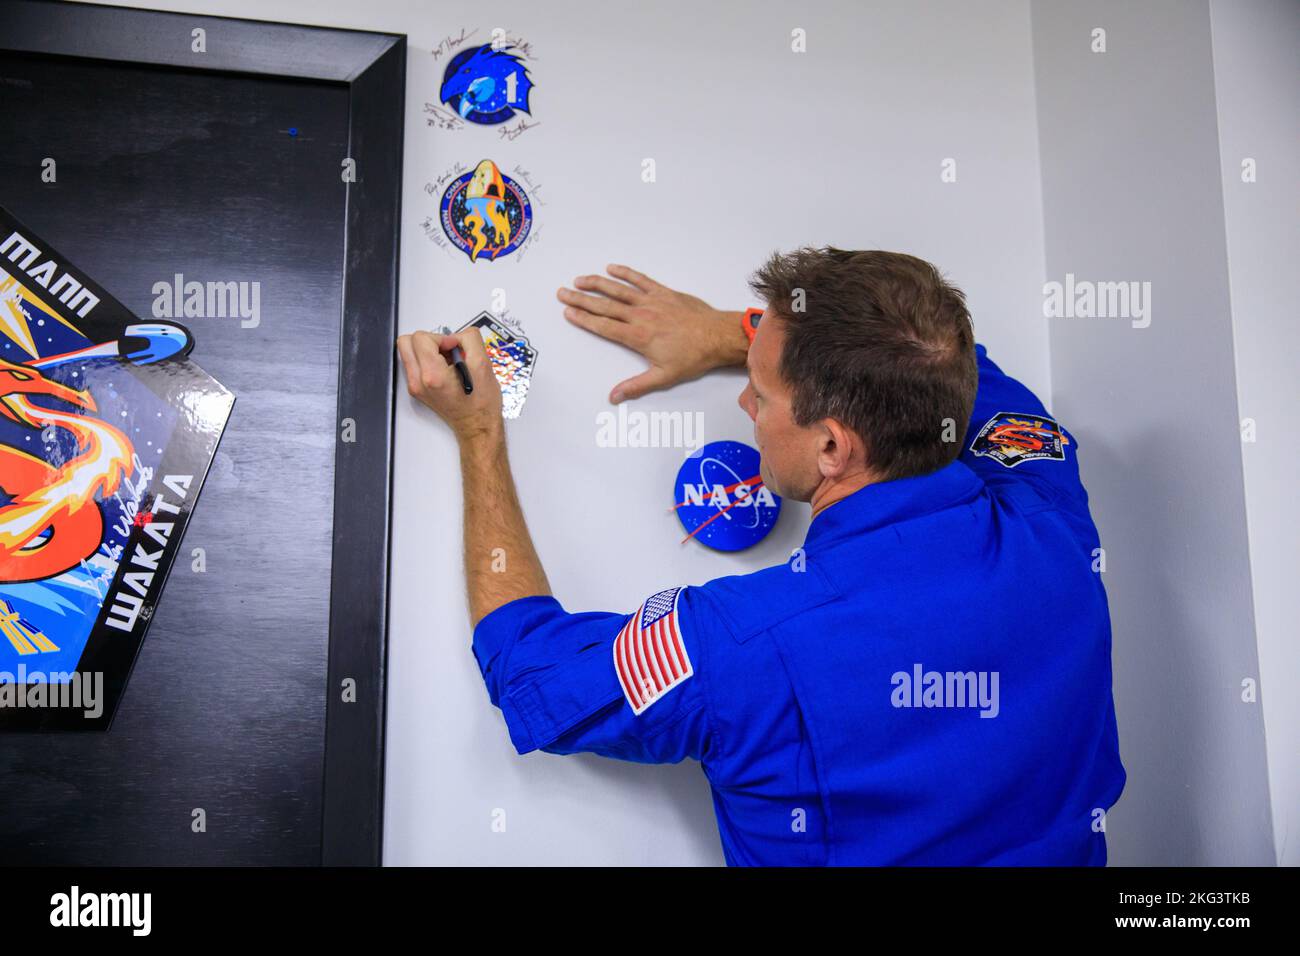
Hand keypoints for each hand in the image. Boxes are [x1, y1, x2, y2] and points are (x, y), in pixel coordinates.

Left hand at [397, 328, 502, 441]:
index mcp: (433, 375)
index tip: (454, 346)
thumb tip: (458, 335)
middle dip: (428, 341)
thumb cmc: (481, 403)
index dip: (440, 337)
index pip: (421, 338)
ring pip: (408, 352)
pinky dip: (427, 360)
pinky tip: (444, 368)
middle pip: (406, 342)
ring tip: (447, 360)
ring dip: (427, 350)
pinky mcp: (416, 389)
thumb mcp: (483, 364)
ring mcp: (415, 386)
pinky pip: (414, 363)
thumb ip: (470, 339)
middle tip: (446, 350)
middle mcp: (418, 382)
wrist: (477, 425)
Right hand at [557, 264, 748, 402]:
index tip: (568, 312)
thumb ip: (636, 386)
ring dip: (597, 283)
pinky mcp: (664, 292)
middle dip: (581, 299)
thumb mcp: (664, 377)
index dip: (583, 319)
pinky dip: (625, 273)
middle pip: (604, 306)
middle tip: (562, 292)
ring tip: (579, 280)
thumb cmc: (693, 358)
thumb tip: (614, 397)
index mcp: (637, 336)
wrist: (717, 336)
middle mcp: (640, 315)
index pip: (603, 326)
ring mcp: (651, 301)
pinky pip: (640, 279)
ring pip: (618, 289)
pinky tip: (611, 268)